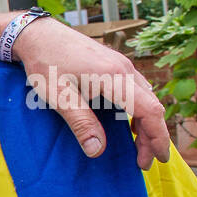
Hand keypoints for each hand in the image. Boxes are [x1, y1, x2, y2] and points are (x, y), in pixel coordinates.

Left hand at [0, 13, 171, 169]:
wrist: (38, 35)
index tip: (156, 160)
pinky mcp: (114, 64)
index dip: (157, 138)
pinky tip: (128, 123)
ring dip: (147, 123)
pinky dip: (139, 110)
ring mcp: (121, 64)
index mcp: (115, 78)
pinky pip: (137, 90)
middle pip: (153, 106)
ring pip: (147, 98)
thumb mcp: (59, 96)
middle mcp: (125, 69)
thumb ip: (80, 123)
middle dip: (154, 136)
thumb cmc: (45, 63)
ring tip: (138, 147)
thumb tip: (97, 150)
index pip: (150, 111)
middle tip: (145, 162)